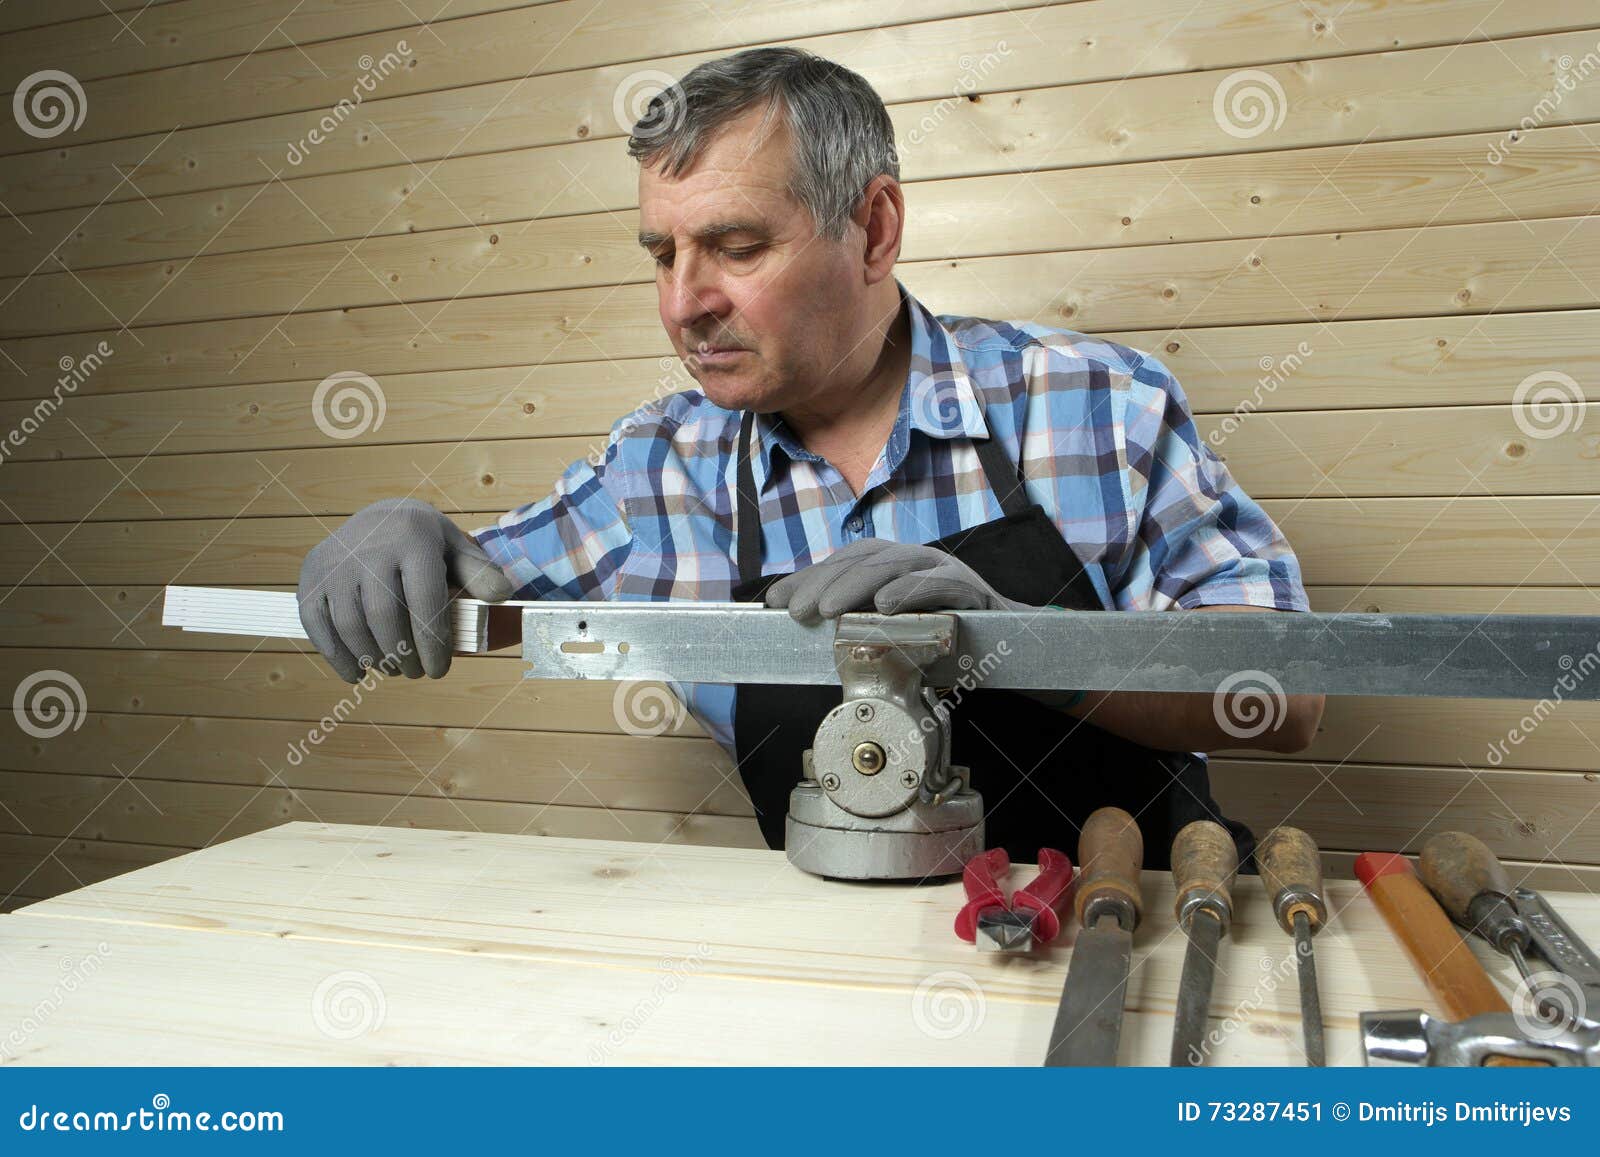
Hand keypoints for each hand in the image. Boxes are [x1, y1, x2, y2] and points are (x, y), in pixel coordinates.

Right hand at [297, 498, 513, 681]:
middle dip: (405, 657)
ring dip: (375, 659)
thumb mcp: (456, 549)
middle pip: (386, 619)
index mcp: (413, 539)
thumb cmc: (426, 543)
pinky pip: (319, 626)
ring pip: (352, 627)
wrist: (379, 517)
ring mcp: (336, 563)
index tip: (439, 671)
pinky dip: (338, 657)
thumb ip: (479, 573)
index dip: (433, 644)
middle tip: (418, 672)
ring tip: (394, 669)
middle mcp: (370, 548)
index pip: (424, 601)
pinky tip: (359, 673)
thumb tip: (503, 595)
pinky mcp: (310, 578)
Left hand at [764, 537, 1030, 621]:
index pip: (845, 561)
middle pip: (864, 559)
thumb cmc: (946, 639)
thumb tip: (810, 632)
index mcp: (895, 566)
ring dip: (857, 585)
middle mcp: (917, 559)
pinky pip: (938, 584)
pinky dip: (910, 591)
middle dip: (824, 582)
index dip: (809, 576)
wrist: (1011, 646)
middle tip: (796, 611)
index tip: (774, 599)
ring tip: (829, 608)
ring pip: (896, 564)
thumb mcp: (896, 632)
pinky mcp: (971, 589)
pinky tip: (884, 605)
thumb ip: (861, 626)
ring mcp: (945, 569)